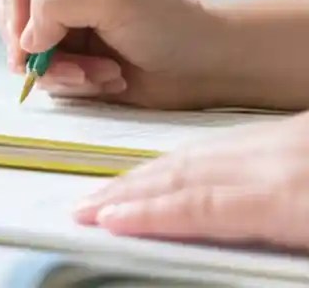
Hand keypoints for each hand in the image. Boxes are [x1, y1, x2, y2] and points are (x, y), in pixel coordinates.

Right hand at [0, 0, 231, 108]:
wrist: (207, 68)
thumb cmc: (171, 22)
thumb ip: (55, 4)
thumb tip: (26, 41)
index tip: (29, 35)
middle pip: (9, 11)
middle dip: (34, 44)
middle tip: (54, 63)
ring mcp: (62, 28)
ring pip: (24, 51)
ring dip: (59, 69)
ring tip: (100, 73)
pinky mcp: (69, 62)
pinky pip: (45, 75)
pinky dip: (72, 83)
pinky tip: (108, 80)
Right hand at [72, 112, 308, 250]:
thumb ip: (265, 241)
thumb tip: (200, 231)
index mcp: (290, 199)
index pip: (201, 207)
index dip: (148, 215)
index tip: (104, 221)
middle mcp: (280, 160)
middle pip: (187, 172)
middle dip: (128, 189)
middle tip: (83, 205)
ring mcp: (287, 139)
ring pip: (200, 151)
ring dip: (147, 171)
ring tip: (110, 189)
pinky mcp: (297, 129)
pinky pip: (225, 140)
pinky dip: (184, 155)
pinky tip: (169, 166)